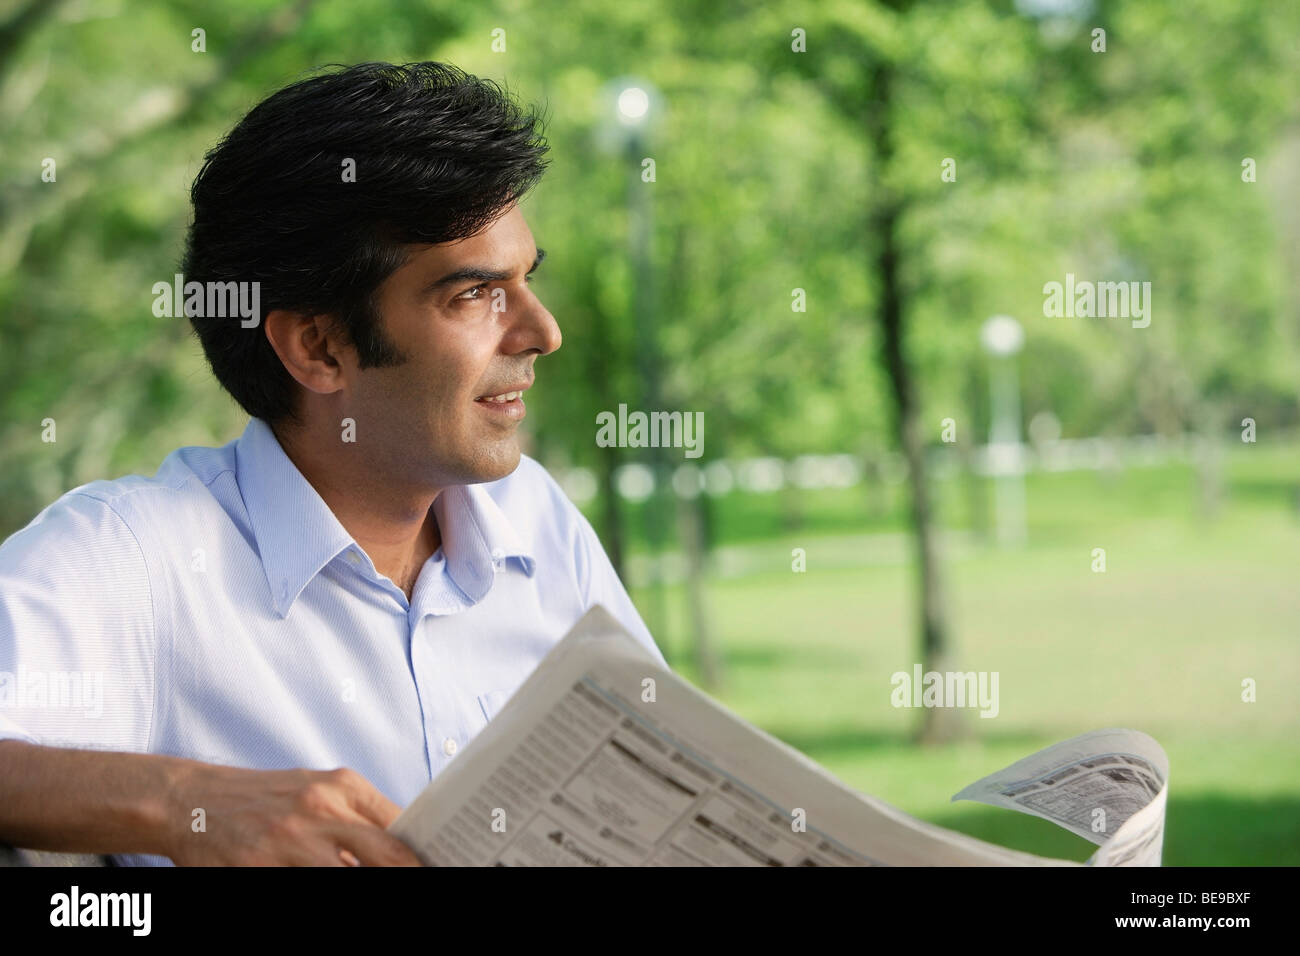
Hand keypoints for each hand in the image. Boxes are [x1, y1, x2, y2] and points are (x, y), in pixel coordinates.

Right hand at [162, 763, 422, 865]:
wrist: (191, 798)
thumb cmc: (265, 798)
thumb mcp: (318, 790)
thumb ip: (360, 815)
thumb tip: (407, 847)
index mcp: (341, 787)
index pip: (401, 830)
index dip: (423, 860)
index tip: (439, 868)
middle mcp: (320, 810)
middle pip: (387, 858)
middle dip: (405, 877)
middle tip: (421, 886)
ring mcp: (288, 842)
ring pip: (347, 878)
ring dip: (363, 886)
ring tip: (365, 885)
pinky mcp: (258, 869)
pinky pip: (304, 889)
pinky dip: (321, 892)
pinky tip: (318, 884)